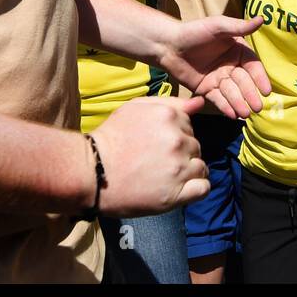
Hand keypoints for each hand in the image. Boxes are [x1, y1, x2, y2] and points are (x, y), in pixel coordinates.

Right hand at [89, 97, 208, 215]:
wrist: (92, 172)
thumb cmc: (112, 138)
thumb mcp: (136, 108)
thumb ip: (170, 104)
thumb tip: (199, 103)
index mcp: (169, 116)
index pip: (190, 125)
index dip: (177, 135)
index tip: (159, 144)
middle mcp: (177, 140)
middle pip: (196, 146)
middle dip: (182, 153)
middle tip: (158, 161)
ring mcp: (179, 167)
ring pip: (200, 167)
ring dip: (188, 171)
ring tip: (166, 176)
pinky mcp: (177, 193)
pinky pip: (203, 188)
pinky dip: (196, 188)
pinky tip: (180, 189)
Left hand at [158, 14, 269, 118]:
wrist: (168, 45)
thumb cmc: (194, 31)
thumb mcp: (217, 26)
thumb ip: (239, 26)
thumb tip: (262, 19)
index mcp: (238, 51)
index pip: (253, 66)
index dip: (260, 78)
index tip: (266, 90)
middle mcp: (231, 66)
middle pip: (244, 82)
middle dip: (251, 95)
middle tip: (257, 107)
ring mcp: (219, 79)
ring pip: (232, 93)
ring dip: (240, 103)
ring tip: (245, 114)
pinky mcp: (207, 89)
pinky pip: (218, 99)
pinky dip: (226, 107)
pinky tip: (232, 114)